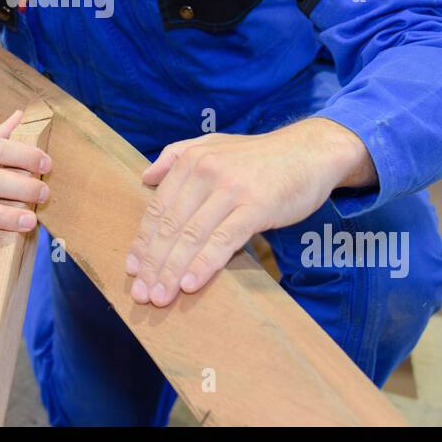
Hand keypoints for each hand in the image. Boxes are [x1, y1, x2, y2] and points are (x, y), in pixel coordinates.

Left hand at [126, 118, 374, 307]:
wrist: (309, 151)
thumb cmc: (260, 156)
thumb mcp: (213, 144)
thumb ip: (176, 156)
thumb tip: (145, 178)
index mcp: (191, 160)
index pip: (158, 208)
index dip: (143, 242)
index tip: (132, 269)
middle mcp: (206, 172)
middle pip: (171, 226)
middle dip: (153, 264)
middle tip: (142, 293)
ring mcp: (232, 189)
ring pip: (193, 236)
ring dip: (172, 271)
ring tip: (161, 297)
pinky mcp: (257, 206)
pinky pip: (224, 240)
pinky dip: (204, 264)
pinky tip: (191, 284)